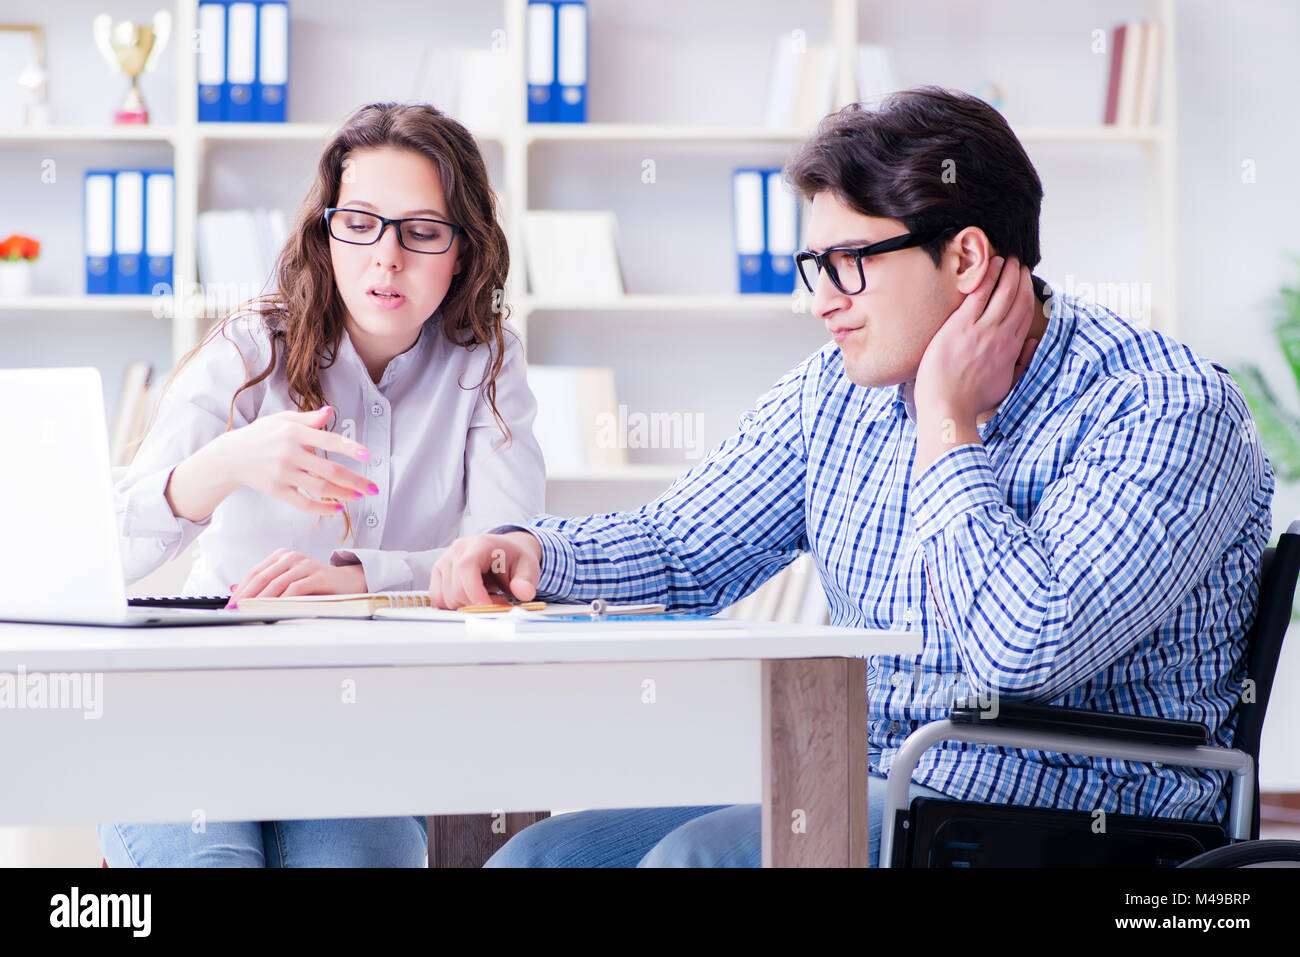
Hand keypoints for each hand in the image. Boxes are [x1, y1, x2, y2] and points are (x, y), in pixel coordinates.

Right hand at [214, 406, 376, 516]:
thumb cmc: (261, 435)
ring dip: (344, 495)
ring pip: (320, 488)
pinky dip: (322, 508)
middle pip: (330, 470)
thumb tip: (330, 412)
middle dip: (356, 481)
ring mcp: (282, 473)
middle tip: (373, 488)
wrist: (231, 456)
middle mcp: (289, 453)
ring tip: (360, 497)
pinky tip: (337, 509)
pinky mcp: (276, 490)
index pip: (329, 440)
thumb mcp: (282, 420)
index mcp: (294, 432)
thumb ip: (308, 418)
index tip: (368, 456)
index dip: (350, 448)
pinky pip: (304, 503)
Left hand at [229, 548, 366, 603]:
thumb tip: (237, 592)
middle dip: (246, 596)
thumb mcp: (290, 581)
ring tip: (250, 612)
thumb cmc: (317, 583)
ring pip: (276, 583)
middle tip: (236, 610)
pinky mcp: (317, 575)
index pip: (255, 572)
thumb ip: (267, 585)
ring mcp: (305, 565)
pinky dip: (282, 600)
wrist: (349, 581)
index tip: (231, 604)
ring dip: (261, 600)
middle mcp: (291, 557)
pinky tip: (274, 609)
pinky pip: (295, 589)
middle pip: (262, 577)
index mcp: (282, 555)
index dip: (241, 589)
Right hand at [428, 531, 542, 608]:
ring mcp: (445, 560)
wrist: (505, 551)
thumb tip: (524, 593)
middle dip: (476, 603)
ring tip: (486, 597)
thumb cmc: (514, 559)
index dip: (474, 593)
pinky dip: (454, 605)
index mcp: (479, 544)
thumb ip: (526, 581)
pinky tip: (471, 598)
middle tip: (498, 600)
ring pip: (445, 597)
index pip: (466, 568)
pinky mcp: (438, 573)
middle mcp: (457, 550)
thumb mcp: (528, 568)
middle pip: (455, 588)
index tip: (489, 608)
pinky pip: (438, 598)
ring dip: (466, 605)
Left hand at [913, 255, 1038, 424]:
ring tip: (1008, 258)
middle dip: (1021, 278)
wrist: (948, 408)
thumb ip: (1021, 363)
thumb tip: (1032, 343)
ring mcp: (982, 329)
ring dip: (1008, 271)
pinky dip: (988, 276)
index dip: (1028, 295)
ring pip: (1003, 292)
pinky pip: (979, 294)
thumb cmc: (970, 401)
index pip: (1025, 315)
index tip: (1027, 282)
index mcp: (1011, 350)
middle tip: (1019, 264)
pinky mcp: (961, 326)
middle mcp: (1001, 336)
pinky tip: (992, 263)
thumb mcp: (1005, 385)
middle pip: (1018, 299)